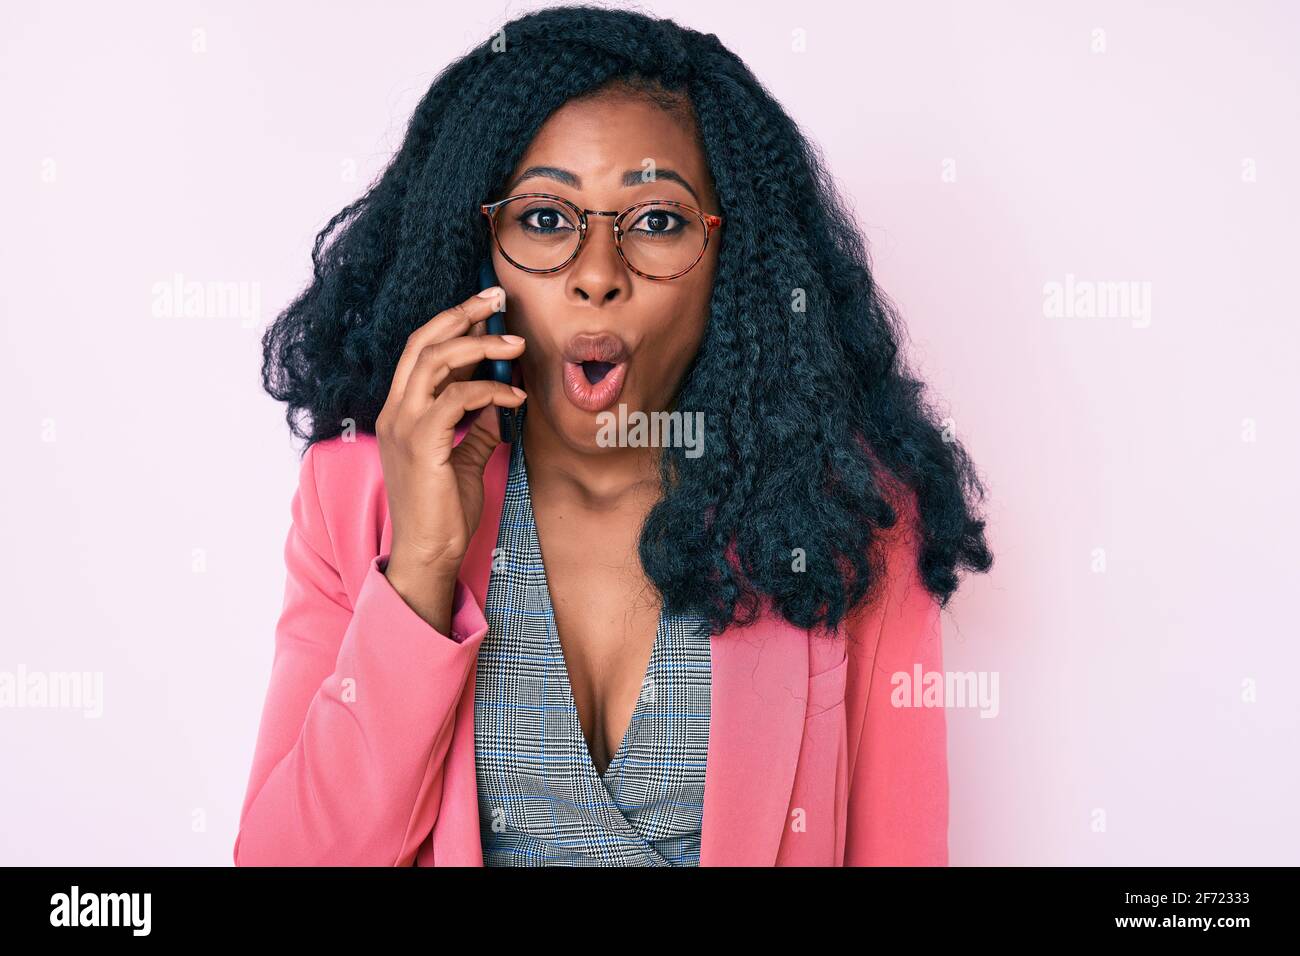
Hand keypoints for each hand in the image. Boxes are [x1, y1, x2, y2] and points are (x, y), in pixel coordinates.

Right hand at [375, 286, 525, 629]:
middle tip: (497, 298)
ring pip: (436, 360)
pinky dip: (490, 392)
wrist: (428, 553)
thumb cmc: (445, 511)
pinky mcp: (421, 442)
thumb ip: (476, 427)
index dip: (452, 322)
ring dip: (481, 346)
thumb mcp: (466, 459)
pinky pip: (457, 399)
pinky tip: (515, 398)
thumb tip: (499, 402)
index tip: (486, 307)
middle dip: (462, 313)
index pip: (421, 350)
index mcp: (401, 411)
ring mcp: (403, 424)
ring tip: (517, 344)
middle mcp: (395, 410)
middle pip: (423, 341)